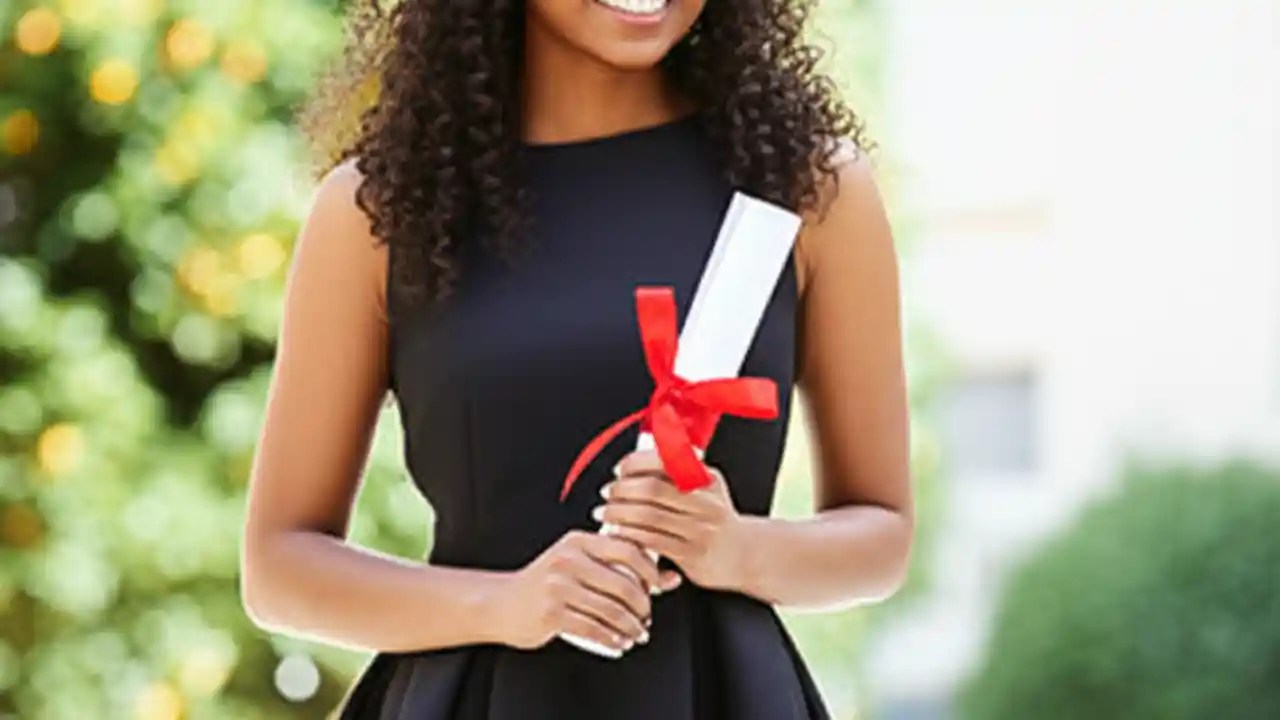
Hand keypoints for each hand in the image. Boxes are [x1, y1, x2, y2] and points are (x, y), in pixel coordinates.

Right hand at [492, 529, 680, 653]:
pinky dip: (612, 639)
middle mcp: (568, 559)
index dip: (650, 569)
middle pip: (622, 583)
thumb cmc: (548, 583)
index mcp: (578, 541)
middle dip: (643, 606)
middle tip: (647, 619)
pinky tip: (620, 643)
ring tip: (637, 634)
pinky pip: (592, 628)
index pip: (627, 548)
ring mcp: (557, 586)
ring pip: (610, 609)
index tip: (660, 586)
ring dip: (631, 627)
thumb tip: (672, 577)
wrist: (502, 603)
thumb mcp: (580, 564)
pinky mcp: (551, 612)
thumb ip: (619, 565)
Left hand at [594, 450, 748, 592]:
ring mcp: (699, 530)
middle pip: (652, 489)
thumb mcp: (709, 488)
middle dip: (622, 490)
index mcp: (705, 479)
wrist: (747, 554)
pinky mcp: (692, 555)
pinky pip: (652, 542)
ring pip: (648, 516)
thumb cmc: (719, 519)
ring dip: (619, 513)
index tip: (619, 470)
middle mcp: (705, 502)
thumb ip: (681, 472)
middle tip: (607, 493)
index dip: (635, 464)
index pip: (663, 462)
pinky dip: (630, 535)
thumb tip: (638, 458)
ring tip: (605, 513)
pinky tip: (619, 534)